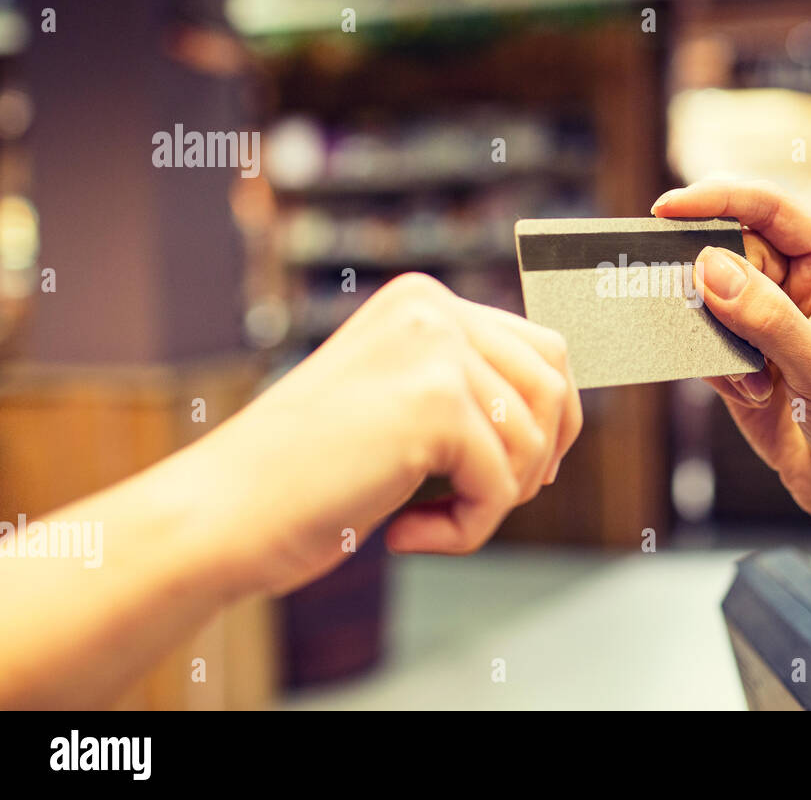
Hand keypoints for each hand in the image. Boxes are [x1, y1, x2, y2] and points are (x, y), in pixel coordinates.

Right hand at [197, 272, 581, 593]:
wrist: (223, 513)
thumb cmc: (307, 475)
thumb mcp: (397, 404)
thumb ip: (466, 388)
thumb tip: (560, 412)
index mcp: (422, 300)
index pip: (545, 348)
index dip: (551, 421)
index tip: (518, 476)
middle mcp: (432, 309)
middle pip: (554, 385)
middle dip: (536, 459)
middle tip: (479, 505)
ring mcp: (434, 350)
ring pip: (534, 440)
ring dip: (495, 499)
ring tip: (429, 522)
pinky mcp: (435, 405)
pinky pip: (501, 486)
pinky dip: (469, 530)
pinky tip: (404, 537)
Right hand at [653, 181, 810, 524]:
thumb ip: (767, 319)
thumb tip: (708, 267)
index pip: (769, 208)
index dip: (717, 199)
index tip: (666, 210)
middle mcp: (800, 281)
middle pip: (729, 250)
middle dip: (710, 285)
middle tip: (709, 322)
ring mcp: (769, 319)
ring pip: (708, 295)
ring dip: (716, 336)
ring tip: (756, 378)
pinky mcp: (743, 354)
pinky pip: (703, 339)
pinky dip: (715, 366)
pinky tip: (756, 396)